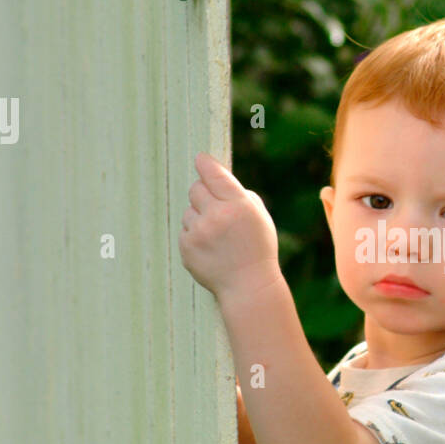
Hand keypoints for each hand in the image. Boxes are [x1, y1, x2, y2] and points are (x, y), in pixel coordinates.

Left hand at [178, 153, 280, 300]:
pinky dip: (195, 236)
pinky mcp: (187, 247)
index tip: (201, 158)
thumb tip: (216, 177)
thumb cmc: (257, 247)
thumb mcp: (259, 216)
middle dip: (203, 193)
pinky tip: (211, 249)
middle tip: (215, 207)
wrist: (248, 285)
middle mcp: (216, 215)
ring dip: (199, 217)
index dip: (205, 163)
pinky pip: (185, 230)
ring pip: (188, 211)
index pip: (214, 174)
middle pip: (196, 188)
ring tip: (217, 236)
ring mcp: (199, 232)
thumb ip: (239, 194)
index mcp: (238, 205)